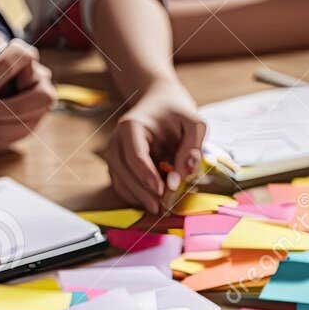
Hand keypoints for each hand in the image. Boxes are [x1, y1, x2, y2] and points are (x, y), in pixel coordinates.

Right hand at [105, 79, 206, 211]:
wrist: (159, 101)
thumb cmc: (177, 112)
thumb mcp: (193, 123)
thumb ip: (192, 147)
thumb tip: (183, 175)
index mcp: (132, 126)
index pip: (135, 155)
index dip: (147, 175)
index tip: (162, 191)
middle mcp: (117, 139)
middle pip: (123, 171)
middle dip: (142, 192)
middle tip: (162, 208)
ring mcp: (115, 152)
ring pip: (119, 180)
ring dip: (137, 197)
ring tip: (159, 208)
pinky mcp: (118, 163)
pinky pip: (121, 184)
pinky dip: (134, 195)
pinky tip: (151, 202)